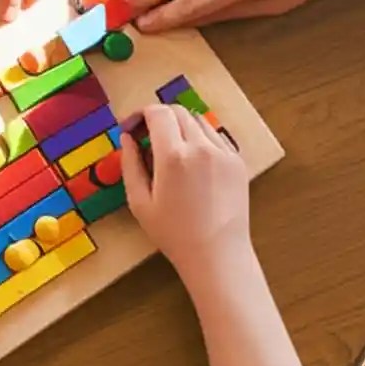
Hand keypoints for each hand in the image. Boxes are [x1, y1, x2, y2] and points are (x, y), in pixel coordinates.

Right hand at [120, 104, 250, 272]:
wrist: (217, 254)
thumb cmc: (174, 234)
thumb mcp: (139, 202)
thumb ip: (130, 164)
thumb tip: (127, 137)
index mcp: (173, 155)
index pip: (157, 112)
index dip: (140, 114)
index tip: (131, 127)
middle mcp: (201, 146)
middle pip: (178, 111)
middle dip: (159, 118)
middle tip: (147, 138)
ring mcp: (223, 152)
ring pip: (198, 120)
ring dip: (180, 127)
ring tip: (171, 151)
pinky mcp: (237, 161)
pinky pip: (215, 137)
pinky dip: (200, 139)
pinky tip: (193, 162)